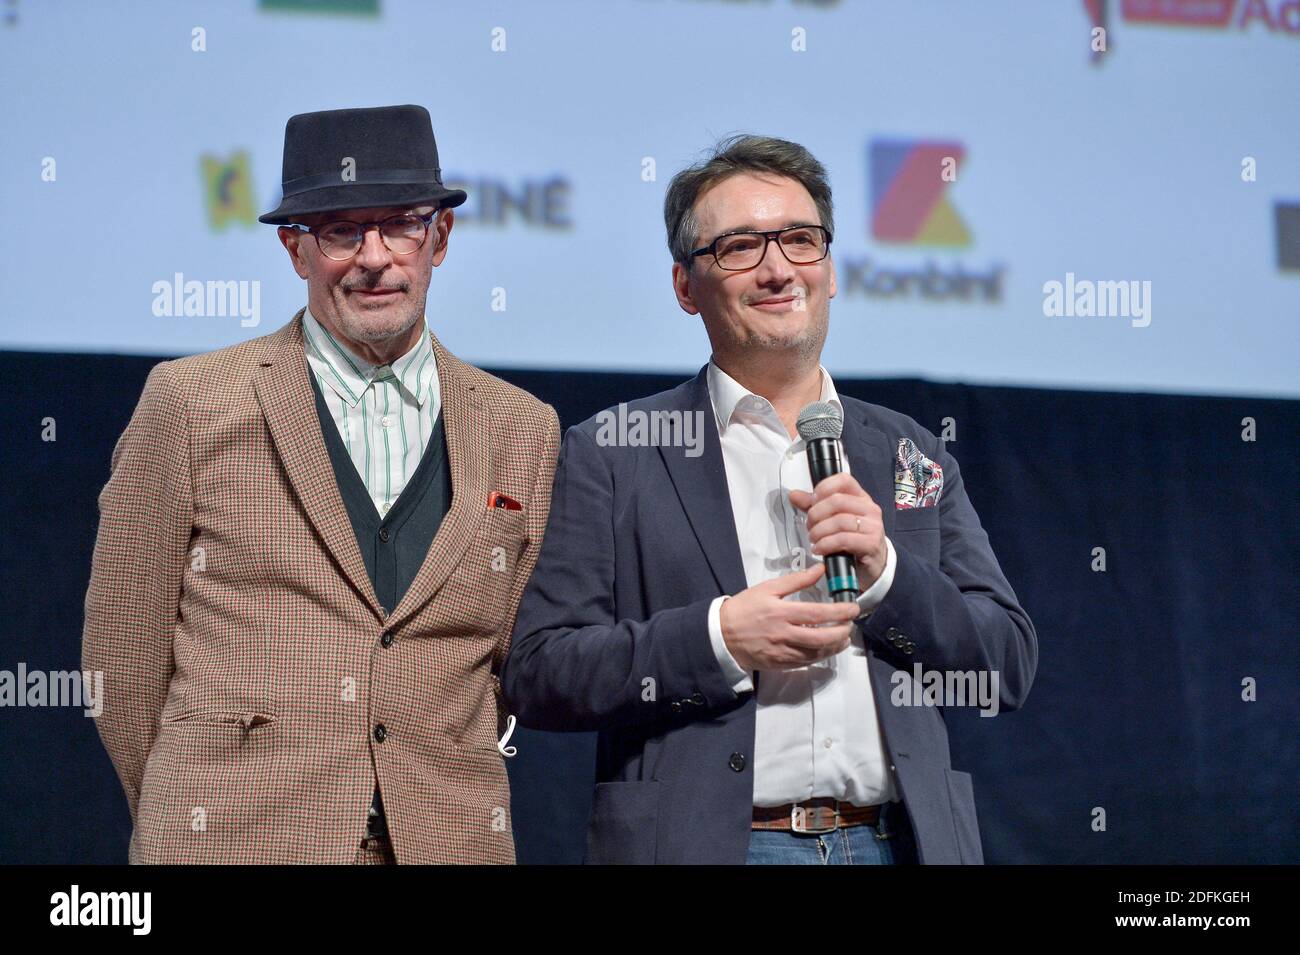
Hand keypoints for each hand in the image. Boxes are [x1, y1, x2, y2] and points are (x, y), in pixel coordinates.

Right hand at [719, 563, 859, 671]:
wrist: (722, 634)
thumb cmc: (744, 608)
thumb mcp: (768, 588)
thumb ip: (796, 580)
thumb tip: (820, 569)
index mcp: (782, 612)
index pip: (818, 614)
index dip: (839, 612)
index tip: (853, 608)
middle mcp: (784, 634)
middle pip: (822, 638)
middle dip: (842, 632)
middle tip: (851, 624)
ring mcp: (783, 652)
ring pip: (816, 653)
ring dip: (834, 646)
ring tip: (843, 637)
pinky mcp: (780, 664)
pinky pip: (806, 662)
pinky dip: (820, 655)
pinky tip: (826, 648)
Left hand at [788, 473, 886, 585]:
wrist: (873, 564)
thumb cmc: (853, 539)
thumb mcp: (834, 519)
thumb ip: (815, 506)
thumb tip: (795, 495)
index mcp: (861, 497)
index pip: (844, 480)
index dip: (824, 488)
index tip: (812, 501)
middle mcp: (869, 508)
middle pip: (837, 501)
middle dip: (816, 514)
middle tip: (809, 526)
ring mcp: (873, 526)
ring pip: (839, 521)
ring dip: (819, 531)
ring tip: (813, 539)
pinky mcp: (871, 544)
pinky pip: (843, 539)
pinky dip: (826, 544)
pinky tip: (820, 549)